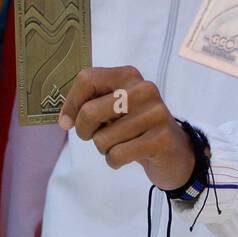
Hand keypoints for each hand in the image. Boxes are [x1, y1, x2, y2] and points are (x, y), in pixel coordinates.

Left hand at [57, 66, 195, 190]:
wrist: (173, 150)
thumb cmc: (134, 126)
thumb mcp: (113, 107)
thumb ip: (88, 104)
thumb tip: (65, 120)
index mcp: (128, 75)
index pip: (87, 79)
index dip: (71, 103)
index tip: (68, 122)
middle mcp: (143, 89)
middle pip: (90, 111)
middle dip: (85, 131)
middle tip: (94, 136)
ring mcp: (155, 113)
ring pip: (103, 139)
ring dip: (104, 149)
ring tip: (120, 144)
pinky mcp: (161, 139)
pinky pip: (117, 155)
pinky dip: (114, 161)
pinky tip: (127, 156)